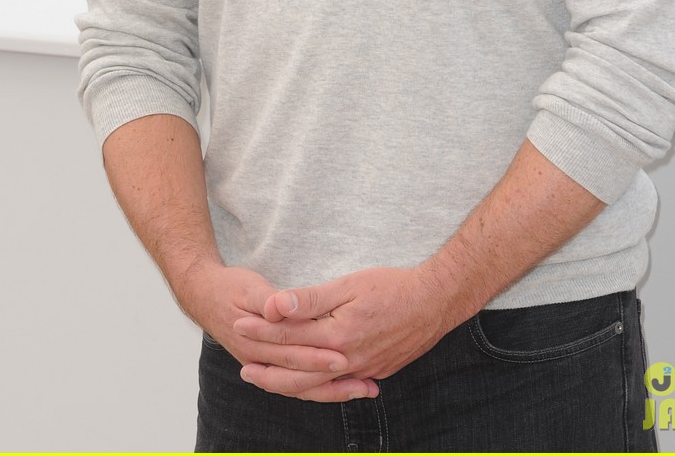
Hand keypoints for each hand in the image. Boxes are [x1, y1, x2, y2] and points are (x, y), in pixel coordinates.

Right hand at [177, 261, 376, 401]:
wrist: (204, 296)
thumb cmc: (230, 288)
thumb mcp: (249, 288)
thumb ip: (268, 300)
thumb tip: (278, 307)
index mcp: (256, 343)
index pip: (292, 354)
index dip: (317, 356)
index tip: (343, 357)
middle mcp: (261, 360)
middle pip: (301, 378)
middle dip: (334, 381)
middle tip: (365, 382)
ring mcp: (266, 365)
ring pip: (303, 388)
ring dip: (334, 390)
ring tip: (366, 388)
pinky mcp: (270, 364)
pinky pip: (298, 384)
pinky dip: (321, 387)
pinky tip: (346, 385)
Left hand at [235, 265, 453, 397]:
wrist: (436, 302)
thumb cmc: (393, 286)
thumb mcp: (350, 284)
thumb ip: (311, 299)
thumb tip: (275, 305)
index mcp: (338, 335)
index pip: (289, 335)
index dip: (262, 329)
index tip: (238, 323)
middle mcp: (347, 360)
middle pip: (297, 371)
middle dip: (267, 367)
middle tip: (242, 366)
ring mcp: (362, 371)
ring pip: (316, 387)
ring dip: (288, 383)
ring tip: (267, 380)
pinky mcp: (374, 373)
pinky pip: (338, 388)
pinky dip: (317, 389)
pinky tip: (308, 385)